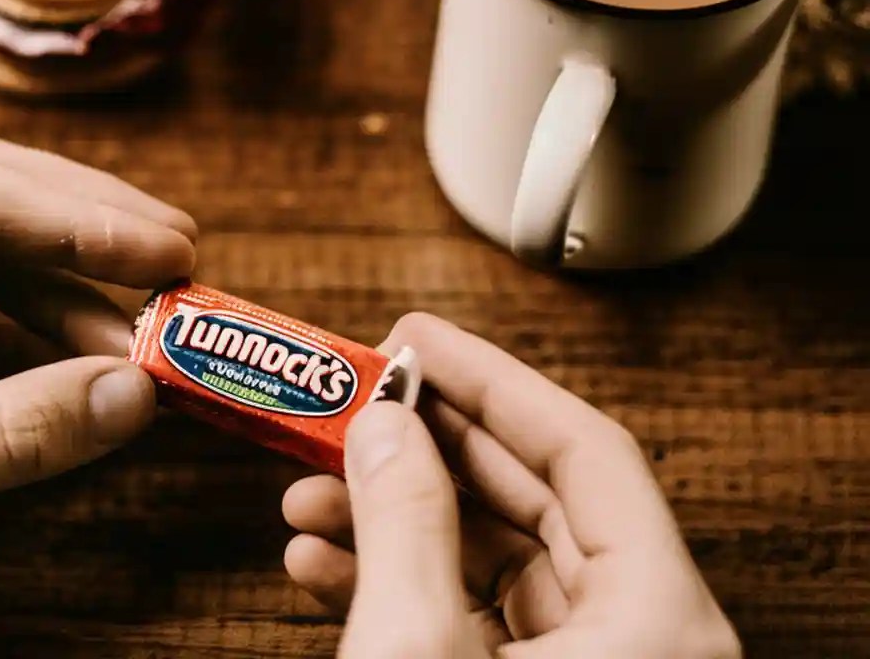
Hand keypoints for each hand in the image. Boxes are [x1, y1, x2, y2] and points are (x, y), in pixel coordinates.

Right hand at [281, 313, 741, 657]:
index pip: (585, 450)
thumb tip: (382, 428)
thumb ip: (402, 526)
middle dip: (425, 450)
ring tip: (312, 494)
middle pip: (535, 496)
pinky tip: (327, 562)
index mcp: (655, 618)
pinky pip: (473, 614)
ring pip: (493, 557)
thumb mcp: (416, 650)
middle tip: (357, 405)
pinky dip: (401, 584)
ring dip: (395, 522)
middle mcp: (638, 637)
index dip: (490, 380)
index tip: (414, 340)